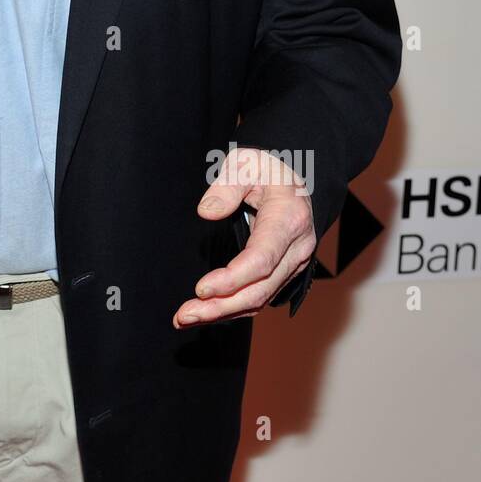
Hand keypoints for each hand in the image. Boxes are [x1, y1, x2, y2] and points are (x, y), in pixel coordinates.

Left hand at [172, 146, 315, 327]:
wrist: (295, 176)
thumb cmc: (268, 168)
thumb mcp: (245, 164)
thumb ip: (226, 187)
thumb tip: (206, 212)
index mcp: (289, 220)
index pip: (261, 259)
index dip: (232, 279)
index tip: (201, 288)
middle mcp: (298, 249)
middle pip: (260, 289)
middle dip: (221, 306)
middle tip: (184, 315)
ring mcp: (295, 263)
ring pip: (260, 298)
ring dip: (223, 313)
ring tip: (187, 317)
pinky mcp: (285, 271)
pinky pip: (260, 295)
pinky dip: (234, 307)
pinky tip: (208, 311)